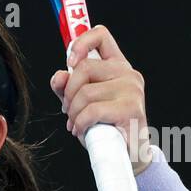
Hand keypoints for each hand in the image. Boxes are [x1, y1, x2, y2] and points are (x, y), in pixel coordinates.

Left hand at [49, 25, 152, 174]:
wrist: (127, 155)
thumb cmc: (104, 126)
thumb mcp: (81, 104)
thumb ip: (67, 88)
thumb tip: (58, 76)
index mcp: (117, 66)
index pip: (100, 35)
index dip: (81, 42)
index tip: (70, 62)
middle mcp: (128, 73)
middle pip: (84, 69)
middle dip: (68, 93)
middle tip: (68, 110)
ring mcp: (132, 90)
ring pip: (84, 93)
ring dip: (73, 113)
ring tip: (77, 124)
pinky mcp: (130, 109)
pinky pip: (91, 111)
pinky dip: (79, 123)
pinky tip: (81, 131)